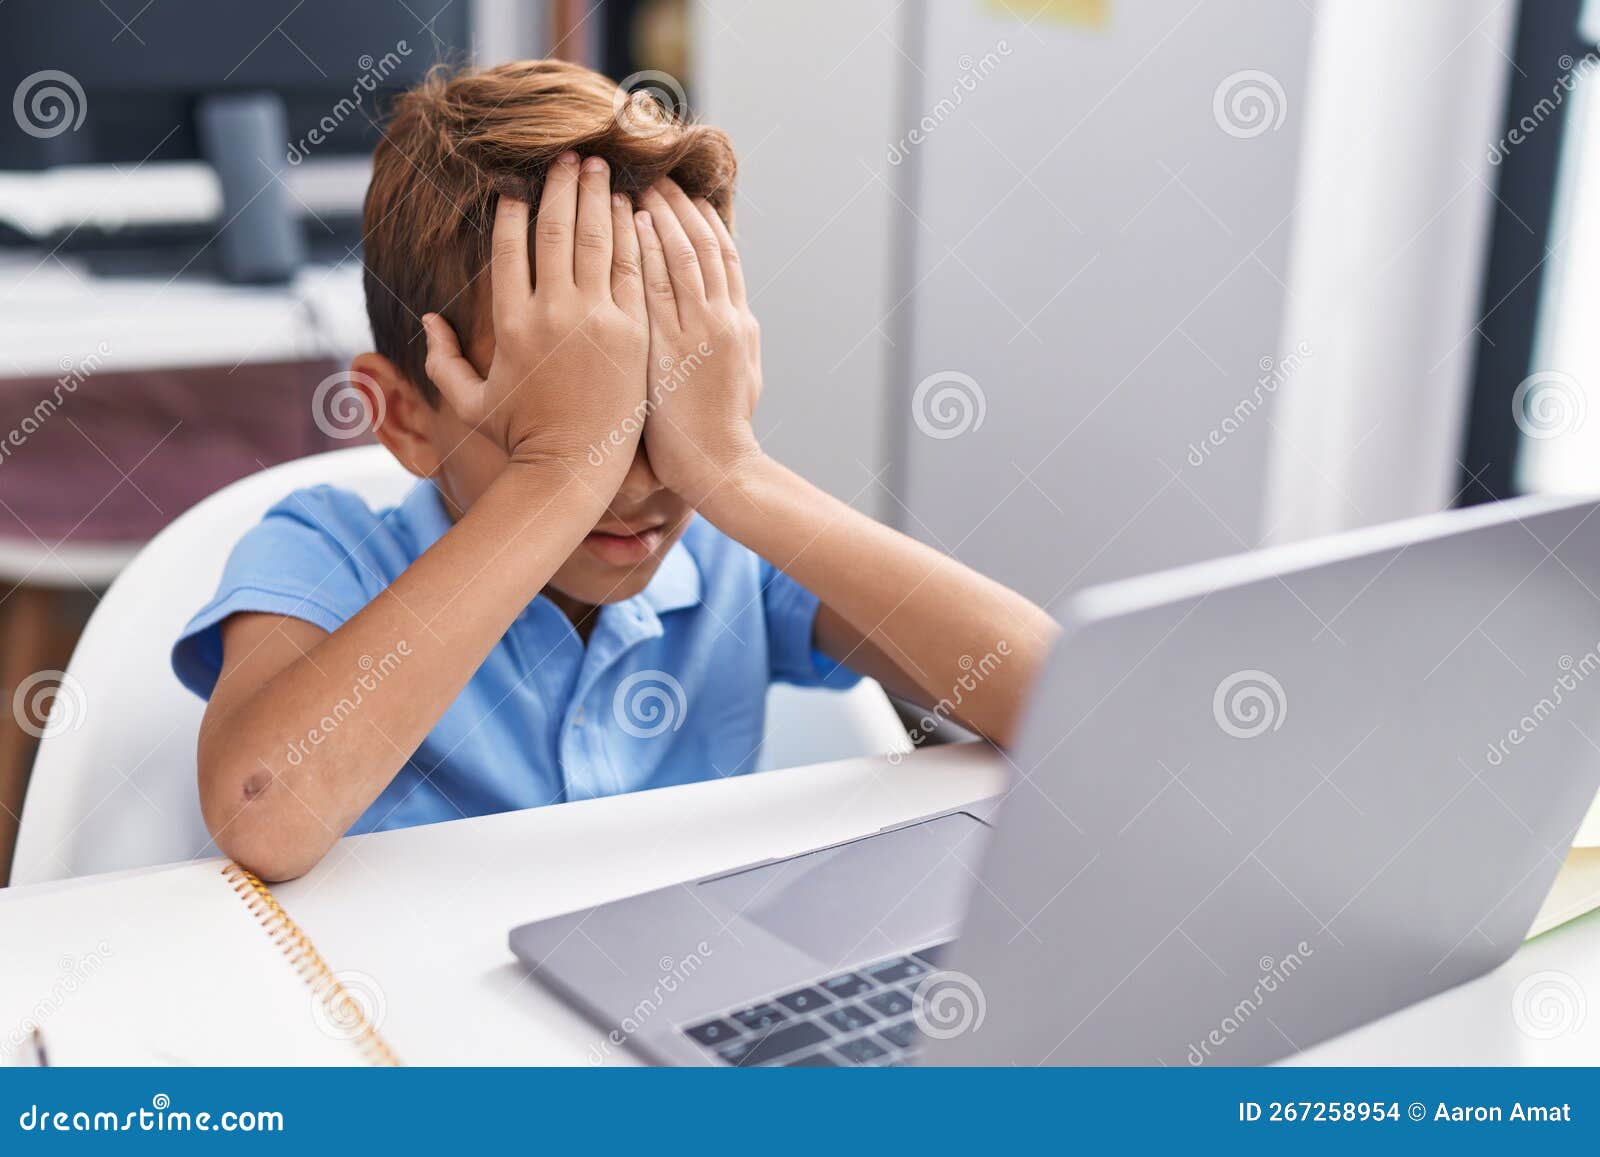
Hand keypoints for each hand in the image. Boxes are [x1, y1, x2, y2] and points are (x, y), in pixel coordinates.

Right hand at [421, 153, 647, 471]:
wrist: (576, 470)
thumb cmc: (522, 439)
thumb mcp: (469, 402)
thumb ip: (442, 359)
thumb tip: (427, 319)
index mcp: (511, 322)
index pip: (512, 247)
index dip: (516, 209)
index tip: (520, 185)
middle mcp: (552, 313)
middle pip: (555, 230)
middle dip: (561, 186)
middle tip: (567, 156)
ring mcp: (596, 320)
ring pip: (595, 239)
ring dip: (597, 196)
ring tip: (600, 167)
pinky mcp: (632, 330)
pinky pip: (631, 267)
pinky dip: (631, 232)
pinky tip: (632, 207)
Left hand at [635, 178, 763, 505]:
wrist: (720, 468)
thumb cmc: (721, 433)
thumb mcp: (740, 377)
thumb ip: (730, 340)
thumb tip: (728, 315)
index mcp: (740, 323)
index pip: (724, 256)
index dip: (705, 220)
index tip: (685, 192)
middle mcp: (723, 318)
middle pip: (703, 244)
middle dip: (678, 206)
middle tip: (654, 173)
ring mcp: (699, 331)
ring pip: (681, 254)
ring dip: (659, 214)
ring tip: (636, 183)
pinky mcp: (670, 347)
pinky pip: (655, 284)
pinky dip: (645, 248)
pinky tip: (627, 220)